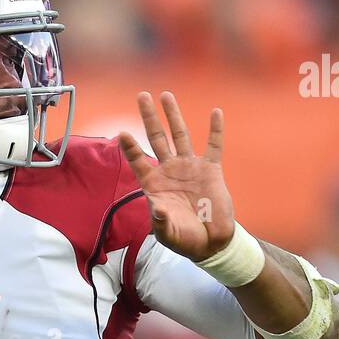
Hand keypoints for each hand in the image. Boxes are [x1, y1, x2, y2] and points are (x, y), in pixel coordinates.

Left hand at [118, 91, 233, 261]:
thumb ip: (160, 221)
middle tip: (141, 95)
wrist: (211, 242)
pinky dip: (215, 130)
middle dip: (149, 117)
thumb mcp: (168, 234)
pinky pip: (214, 146)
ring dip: (173, 115)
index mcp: (154, 184)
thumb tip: (156, 207)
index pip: (138, 160)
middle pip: (156, 138)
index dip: (130, 148)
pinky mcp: (211, 170)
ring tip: (166, 95)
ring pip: (180, 135)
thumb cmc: (184, 239)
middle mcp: (169, 170)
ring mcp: (190, 167)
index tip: (122, 133)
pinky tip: (215, 112)